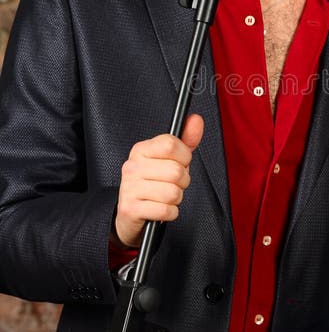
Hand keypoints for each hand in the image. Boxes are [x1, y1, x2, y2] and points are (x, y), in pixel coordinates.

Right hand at [113, 114, 203, 247]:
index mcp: (141, 150)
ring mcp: (130, 188)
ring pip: (173, 193)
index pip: (171, 144)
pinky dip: (170, 212)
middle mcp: (132, 166)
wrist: (130, 212)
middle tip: (172, 183)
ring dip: (176, 198)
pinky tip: (160, 208)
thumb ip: (186, 140)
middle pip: (176, 171)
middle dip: (183, 181)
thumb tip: (196, 119)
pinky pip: (166, 211)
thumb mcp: (169, 158)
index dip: (184, 156)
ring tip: (165, 196)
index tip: (180, 162)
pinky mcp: (131, 209)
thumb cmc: (153, 182)